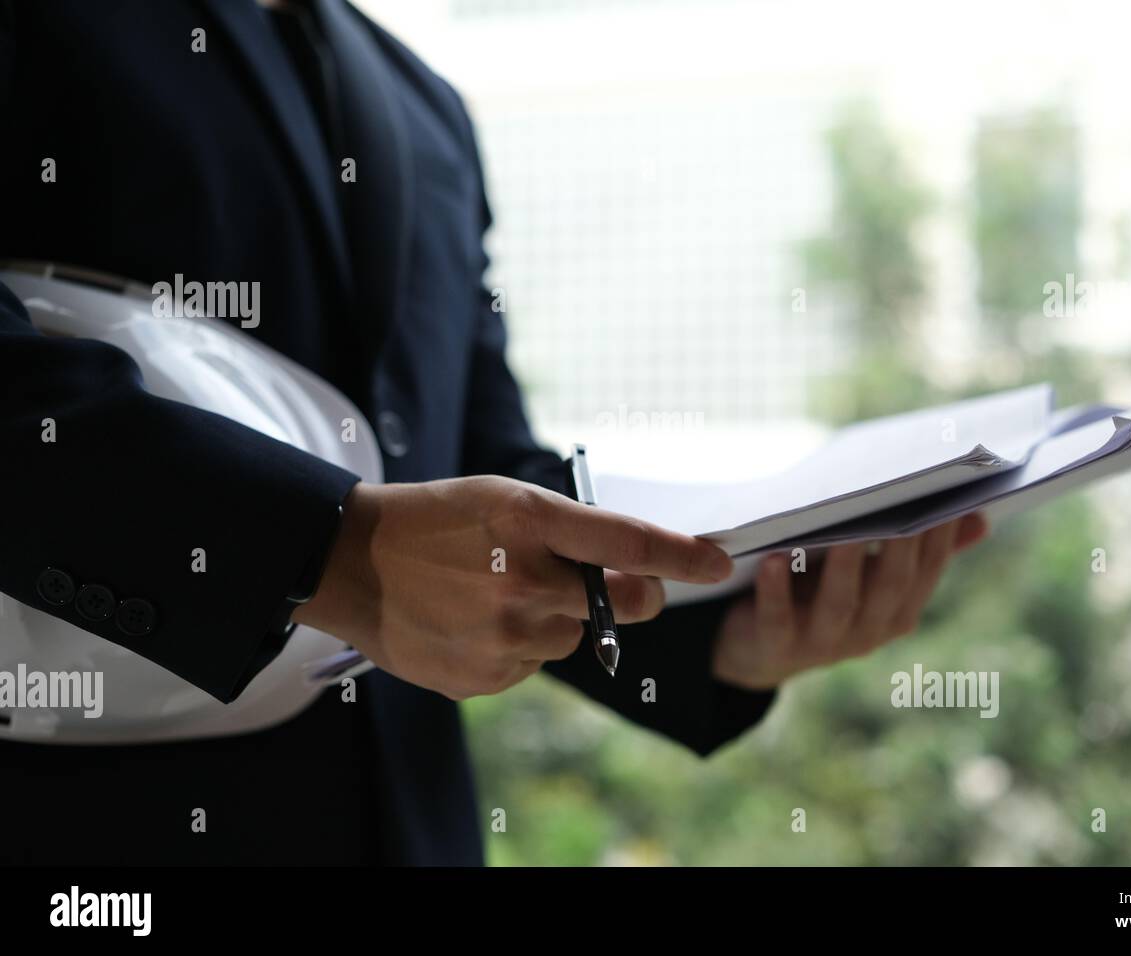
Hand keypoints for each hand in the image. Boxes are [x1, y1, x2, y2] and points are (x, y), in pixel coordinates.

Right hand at [294, 476, 731, 699]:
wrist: (351, 563)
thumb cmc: (438, 521)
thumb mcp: (505, 498)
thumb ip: (574, 532)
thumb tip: (640, 573)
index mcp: (528, 521)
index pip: (628, 543)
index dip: (682, 556)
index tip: (718, 563)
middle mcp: (522, 582)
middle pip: (619, 604)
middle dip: (625, 594)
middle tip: (591, 581)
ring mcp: (503, 636)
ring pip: (574, 640)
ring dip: (555, 621)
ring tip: (496, 596)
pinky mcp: (484, 678)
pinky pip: (532, 666)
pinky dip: (518, 648)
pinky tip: (474, 623)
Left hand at [712, 514, 987, 689]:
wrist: (760, 650)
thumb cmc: (820, 593)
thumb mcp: (869, 573)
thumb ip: (916, 549)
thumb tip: (979, 517)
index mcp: (898, 611)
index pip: (926, 571)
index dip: (937, 536)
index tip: (940, 493)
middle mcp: (870, 631)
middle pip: (891, 586)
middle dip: (898, 546)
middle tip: (897, 501)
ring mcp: (825, 643)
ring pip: (840, 605)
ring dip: (843, 568)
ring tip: (841, 532)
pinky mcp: (778, 647)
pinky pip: (779, 619)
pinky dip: (776, 591)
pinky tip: (771, 559)